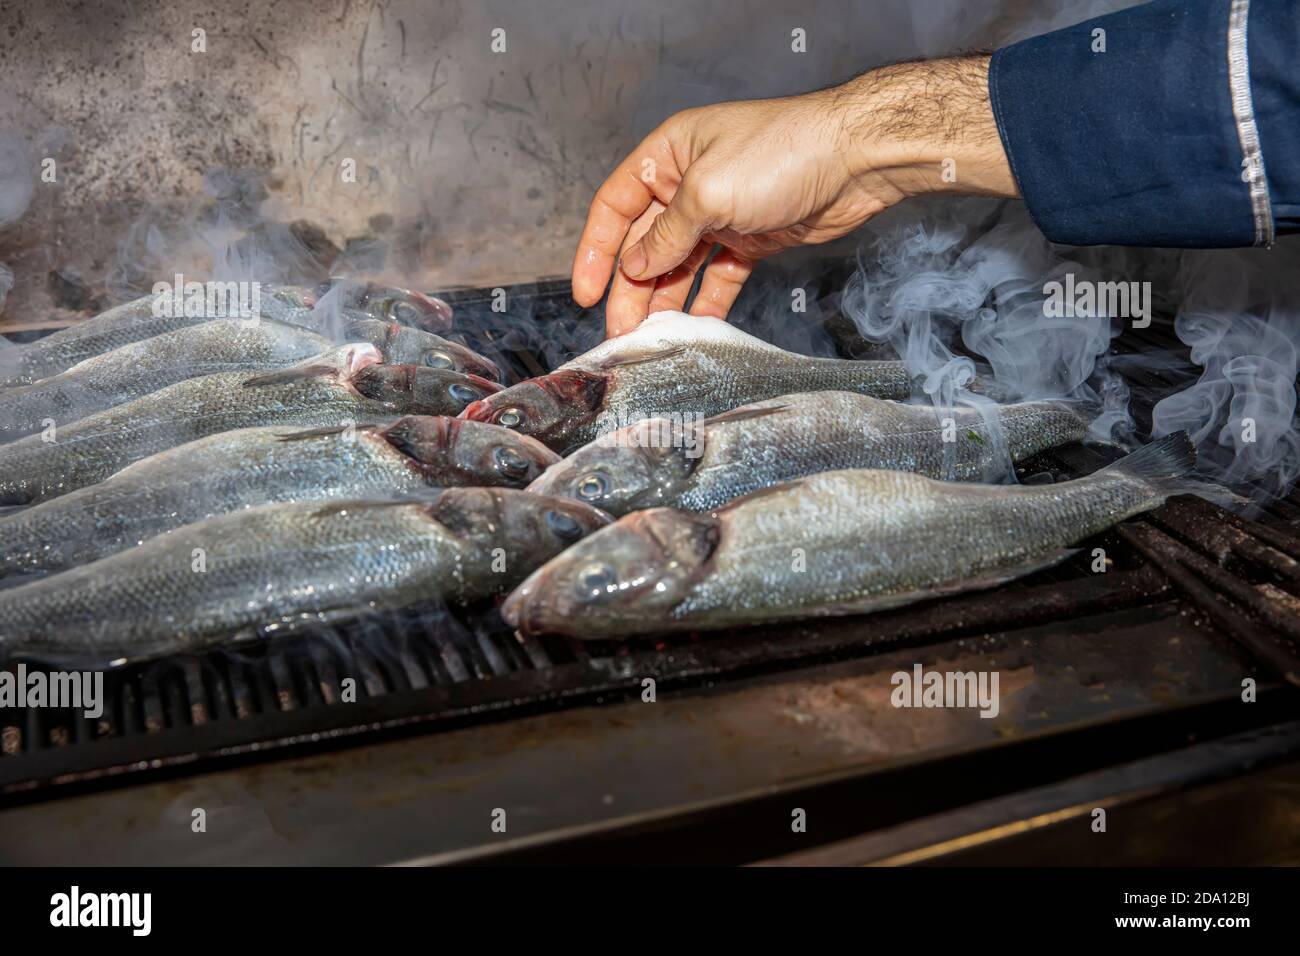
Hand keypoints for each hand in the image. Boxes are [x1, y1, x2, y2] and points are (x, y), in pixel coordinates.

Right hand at [571, 56, 1017, 336]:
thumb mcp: (708, 191)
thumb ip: (667, 234)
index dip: (596, 250)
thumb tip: (635, 267)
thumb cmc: (780, 153)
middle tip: (619, 333)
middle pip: (644, 243)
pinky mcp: (750, 240)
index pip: (615, 204)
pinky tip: (692, 329)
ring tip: (650, 340)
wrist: (854, 162)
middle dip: (629, 288)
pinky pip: (716, 277)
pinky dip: (704, 302)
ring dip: (662, 301)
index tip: (586, 292)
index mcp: (669, 155)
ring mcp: (720, 214)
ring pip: (679, 265)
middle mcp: (688, 184)